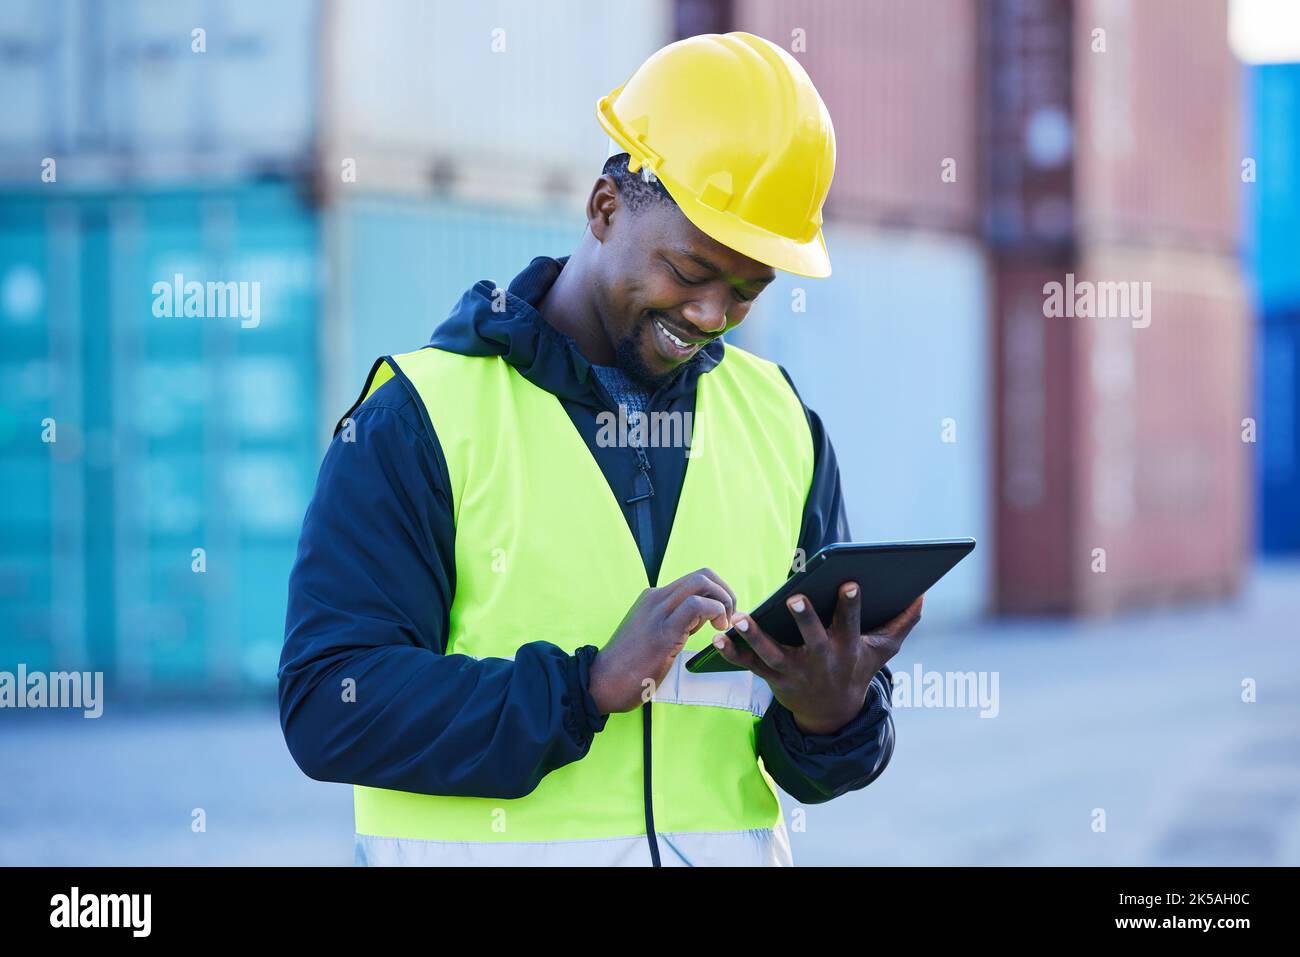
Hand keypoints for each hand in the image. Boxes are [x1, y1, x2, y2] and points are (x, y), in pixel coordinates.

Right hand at [587, 568, 736, 714]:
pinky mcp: (663, 630)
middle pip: (702, 574)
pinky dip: (715, 612)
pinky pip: (697, 606)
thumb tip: (705, 618)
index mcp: (654, 598)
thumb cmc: (630, 666)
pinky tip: (715, 630)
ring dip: (723, 601)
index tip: (722, 617)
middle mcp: (656, 598)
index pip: (695, 579)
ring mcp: (658, 611)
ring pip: (701, 582)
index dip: (717, 594)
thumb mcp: (656, 635)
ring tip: (723, 626)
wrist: (602, 682)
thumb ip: (679, 622)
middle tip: (729, 620)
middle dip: (725, 593)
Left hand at [712, 584, 922, 734]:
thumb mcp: (882, 650)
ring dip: (756, 637)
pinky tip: (717, 639)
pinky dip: (733, 653)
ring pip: (772, 654)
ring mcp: (794, 671)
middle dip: (805, 618)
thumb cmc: (856, 669)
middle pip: (812, 638)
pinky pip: (749, 666)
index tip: (849, 581)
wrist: (832, 715)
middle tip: (795, 597)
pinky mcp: (772, 679)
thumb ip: (903, 622)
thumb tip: (922, 594)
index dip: (850, 604)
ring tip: (741, 618)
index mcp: (847, 647)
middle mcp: (820, 659)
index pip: (850, 622)